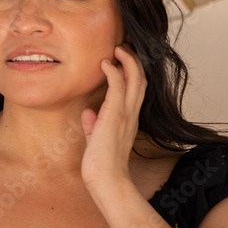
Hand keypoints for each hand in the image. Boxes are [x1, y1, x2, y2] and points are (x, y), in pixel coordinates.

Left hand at [81, 45, 146, 198]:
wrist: (105, 181)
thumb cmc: (100, 165)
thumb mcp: (96, 140)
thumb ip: (93, 126)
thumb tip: (87, 113)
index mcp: (128, 120)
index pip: (136, 90)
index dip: (132, 72)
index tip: (121, 58)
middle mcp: (131, 115)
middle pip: (140, 80)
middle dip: (134, 61)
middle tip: (124, 46)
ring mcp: (125, 115)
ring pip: (135, 80)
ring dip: (127, 61)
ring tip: (118, 47)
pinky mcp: (115, 116)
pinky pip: (118, 88)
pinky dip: (113, 73)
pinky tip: (106, 63)